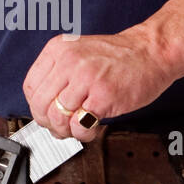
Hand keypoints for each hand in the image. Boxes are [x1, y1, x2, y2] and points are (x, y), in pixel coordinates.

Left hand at [22, 23, 173, 140]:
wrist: (152, 52)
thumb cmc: (120, 56)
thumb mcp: (80, 52)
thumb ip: (59, 74)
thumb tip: (44, 107)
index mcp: (59, 49)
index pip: (30, 86)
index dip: (36, 106)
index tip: (47, 113)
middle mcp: (69, 61)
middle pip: (40, 104)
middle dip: (49, 123)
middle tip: (61, 127)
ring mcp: (86, 78)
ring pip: (58, 117)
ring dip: (66, 131)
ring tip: (79, 128)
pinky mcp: (103, 96)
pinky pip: (80, 125)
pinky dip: (83, 133)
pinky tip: (93, 127)